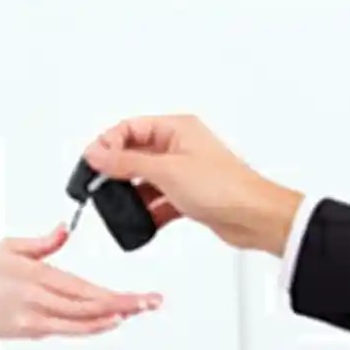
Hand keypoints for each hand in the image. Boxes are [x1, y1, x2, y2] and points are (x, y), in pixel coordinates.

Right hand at [0, 226, 159, 349]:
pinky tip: (110, 321)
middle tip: (150, 302)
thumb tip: (64, 229)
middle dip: (125, 307)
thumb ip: (41, 241)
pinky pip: (71, 331)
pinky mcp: (36, 332)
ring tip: (138, 310)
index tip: (139, 295)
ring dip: (114, 318)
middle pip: (91, 310)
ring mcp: (38, 323)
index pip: (85, 290)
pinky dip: (94, 327)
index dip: (116, 296)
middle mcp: (39, 306)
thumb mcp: (8, 247)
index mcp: (35, 280)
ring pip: (84, 324)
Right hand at [82, 115, 303, 254]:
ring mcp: (183, 172)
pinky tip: (142, 221)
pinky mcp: (187, 196)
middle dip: (117, 171)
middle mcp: (180, 147)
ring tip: (121, 205)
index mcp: (177, 128)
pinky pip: (157, 200)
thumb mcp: (166, 171)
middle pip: (135, 153)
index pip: (131, 128)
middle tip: (100, 185)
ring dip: (132, 194)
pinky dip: (148, 211)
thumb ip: (127, 163)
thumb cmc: (225, 187)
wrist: (254, 217)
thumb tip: (98, 154)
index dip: (108, 143)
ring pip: (145, 179)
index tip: (94, 163)